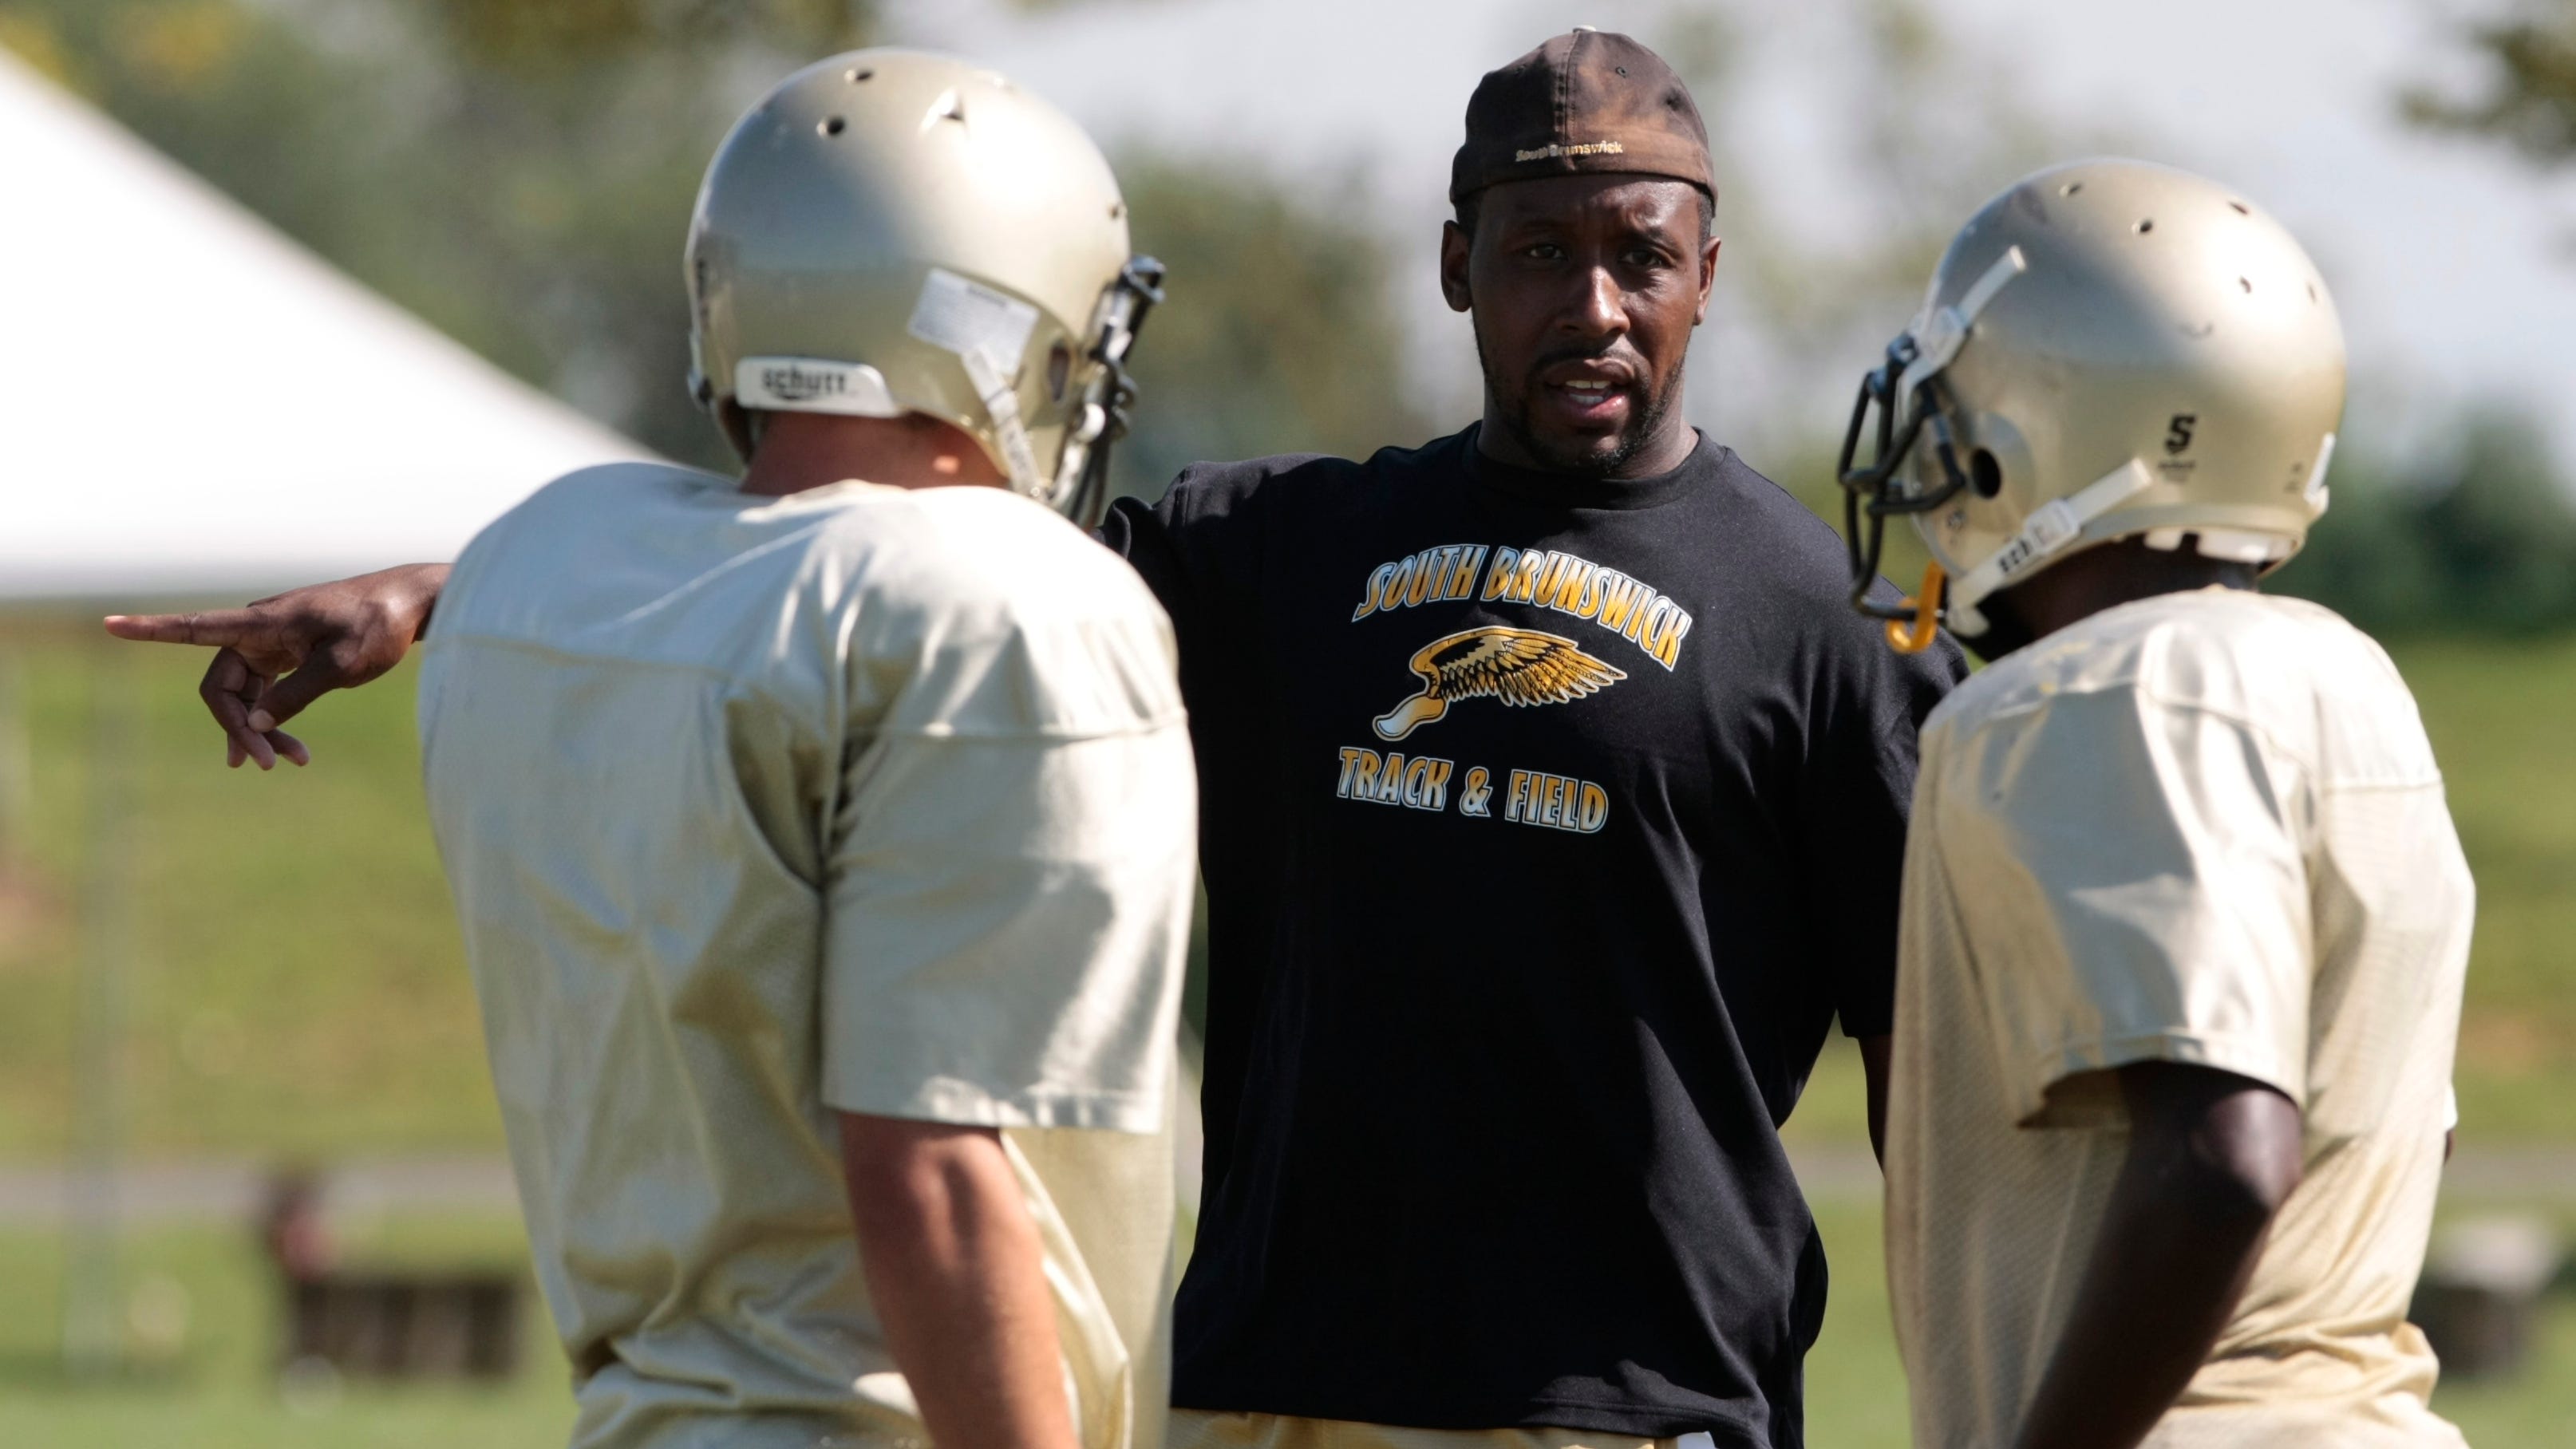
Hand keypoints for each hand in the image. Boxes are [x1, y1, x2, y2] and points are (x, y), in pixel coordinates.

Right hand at [101, 563, 451, 769]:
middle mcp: (258, 631)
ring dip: (259, 730)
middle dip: (237, 726)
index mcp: (262, 622)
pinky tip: (287, 751)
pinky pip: (266, 693)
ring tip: (291, 764)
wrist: (412, 604)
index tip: (110, 624)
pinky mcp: (289, 656)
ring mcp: (272, 644)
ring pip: (245, 695)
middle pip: (222, 685)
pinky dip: (274, 720)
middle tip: (268, 766)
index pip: (195, 627)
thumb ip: (295, 695)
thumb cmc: (379, 625)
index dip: (151, 630)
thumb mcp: (341, 666)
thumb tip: (255, 724)